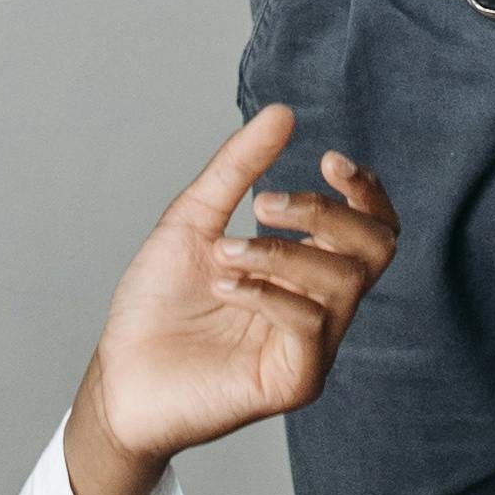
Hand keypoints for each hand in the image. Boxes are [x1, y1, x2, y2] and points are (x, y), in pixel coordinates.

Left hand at [67, 107, 401, 494]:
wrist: (117, 376)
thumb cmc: (157, 305)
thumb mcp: (194, 220)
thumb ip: (238, 169)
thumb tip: (282, 113)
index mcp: (308, 270)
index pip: (373, 228)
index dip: (366, 191)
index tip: (329, 160)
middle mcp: (322, 307)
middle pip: (377, 248)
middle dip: (326, 213)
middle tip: (264, 206)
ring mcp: (313, 348)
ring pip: (343, 283)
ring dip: (281, 253)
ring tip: (224, 253)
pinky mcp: (295, 381)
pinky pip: (310, 325)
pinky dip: (268, 292)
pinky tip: (224, 286)